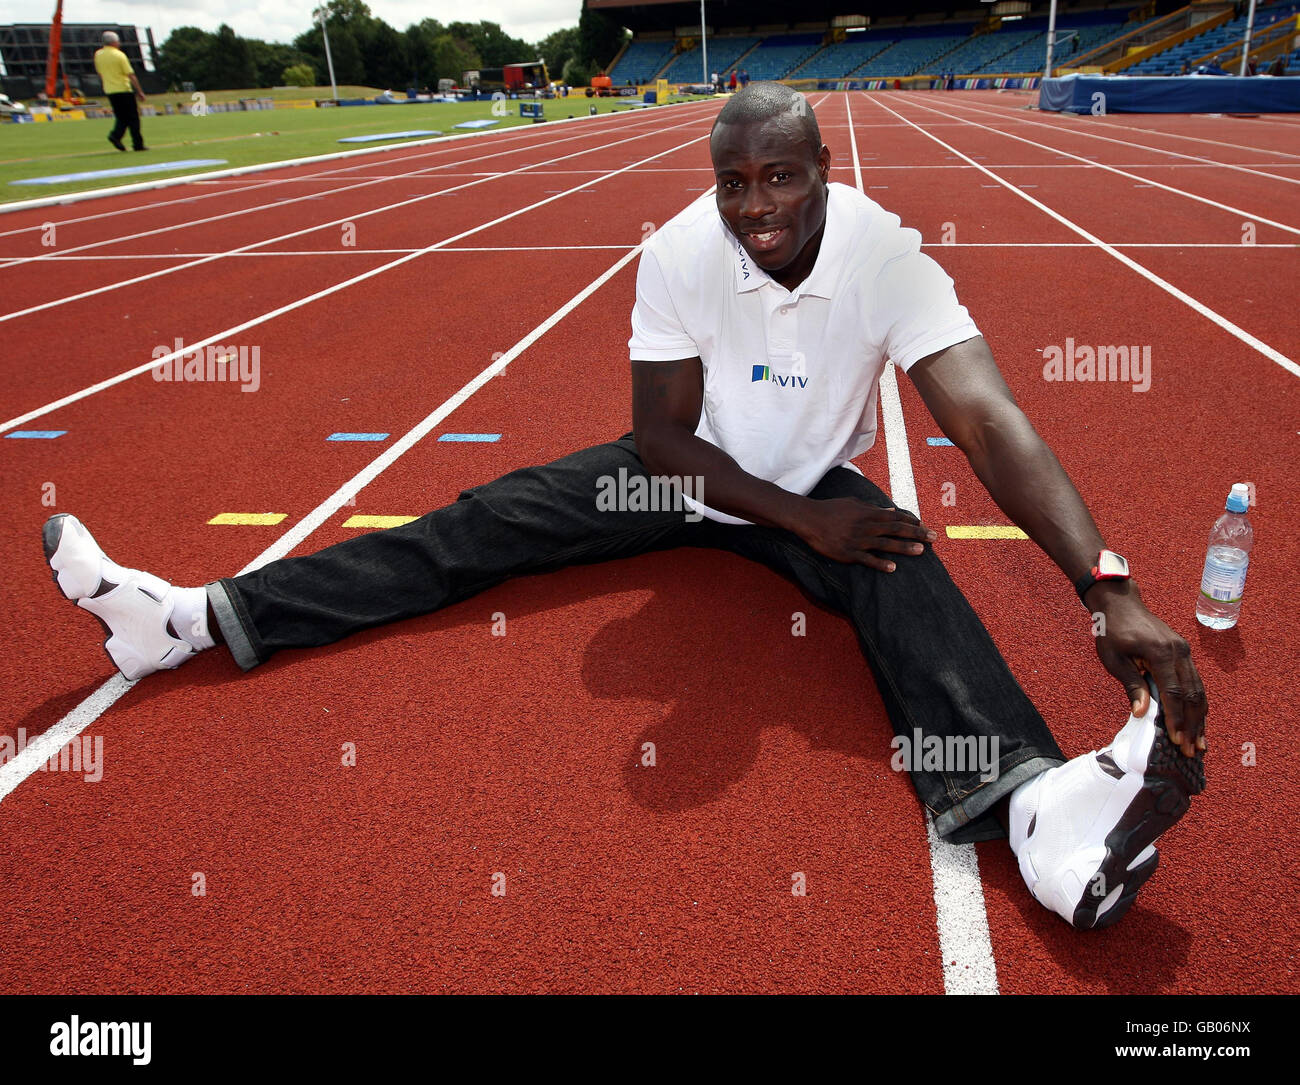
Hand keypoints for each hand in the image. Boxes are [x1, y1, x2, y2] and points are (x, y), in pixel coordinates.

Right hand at [793, 497, 936, 570]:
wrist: (809, 519)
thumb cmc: (831, 509)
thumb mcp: (853, 503)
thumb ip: (873, 508)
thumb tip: (891, 511)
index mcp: (868, 513)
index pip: (895, 517)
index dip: (911, 521)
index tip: (924, 525)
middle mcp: (866, 526)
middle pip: (896, 529)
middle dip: (916, 533)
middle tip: (934, 538)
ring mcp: (858, 540)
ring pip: (885, 544)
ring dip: (904, 547)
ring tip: (921, 551)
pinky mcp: (848, 553)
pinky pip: (867, 559)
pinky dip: (880, 563)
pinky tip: (893, 568)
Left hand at [1087, 581, 1206, 756]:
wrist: (1121, 604)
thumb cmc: (1112, 632)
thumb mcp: (1114, 659)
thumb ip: (1131, 685)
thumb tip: (1141, 713)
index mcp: (1161, 653)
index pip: (1173, 693)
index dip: (1176, 719)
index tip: (1177, 742)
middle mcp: (1180, 652)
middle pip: (1192, 695)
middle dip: (1193, 725)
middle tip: (1192, 751)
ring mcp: (1185, 652)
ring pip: (1199, 690)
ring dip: (1200, 718)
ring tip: (1200, 743)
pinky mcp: (1184, 653)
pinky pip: (1195, 682)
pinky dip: (1197, 704)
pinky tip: (1197, 721)